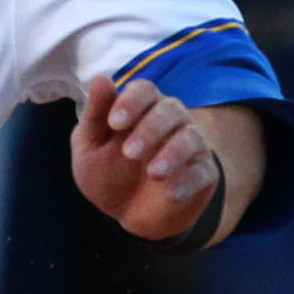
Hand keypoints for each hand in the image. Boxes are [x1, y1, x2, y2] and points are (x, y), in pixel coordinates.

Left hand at [71, 75, 220, 241]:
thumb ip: (95, 116)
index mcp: (141, 107)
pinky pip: (203, 171)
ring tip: (153, 173)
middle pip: (170, 109)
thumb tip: (100, 79)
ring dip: (172, 153)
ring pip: (191, 137)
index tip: (115, 123)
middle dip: (150, 129)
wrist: (126, 214)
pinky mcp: (203, 174)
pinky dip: (188, 181)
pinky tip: (171, 193)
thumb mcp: (90, 147)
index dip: (131, 102)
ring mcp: (190, 146)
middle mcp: (170, 120)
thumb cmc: (106, 171)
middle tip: (129, 153)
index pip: (144, 89)